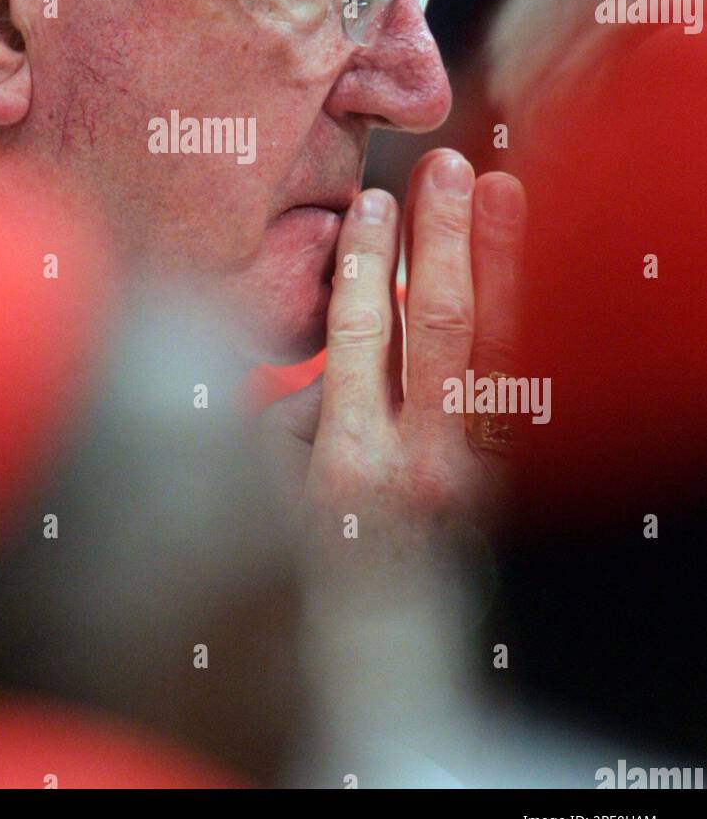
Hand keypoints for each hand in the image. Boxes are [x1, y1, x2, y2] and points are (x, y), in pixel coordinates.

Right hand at [258, 149, 525, 575]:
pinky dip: (536, 319)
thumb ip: (301, 410)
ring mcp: (481, 478)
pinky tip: (537, 268)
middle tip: (444, 170)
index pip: (358, 331)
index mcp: (350, 464)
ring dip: (502, 261)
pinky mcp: (514, 482)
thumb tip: (333, 348)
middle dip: (441, 236)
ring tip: (500, 190)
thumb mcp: (282, 489)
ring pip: (500, 345)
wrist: (383, 648)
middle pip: (436, 323)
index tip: (370, 203)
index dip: (364, 258)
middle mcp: (422, 465)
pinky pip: (532, 385)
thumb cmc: (319, 560)